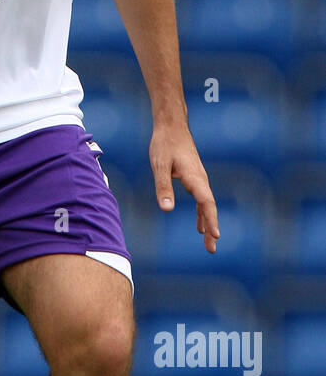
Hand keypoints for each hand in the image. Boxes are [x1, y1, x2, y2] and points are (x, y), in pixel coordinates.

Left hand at [150, 123, 218, 253]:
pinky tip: (199, 227)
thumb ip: (163, 187)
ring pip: (206, 205)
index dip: (211, 220)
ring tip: (209, 243)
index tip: (216, 236)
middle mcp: (201, 179)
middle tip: (211, 249)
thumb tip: (167, 209)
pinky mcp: (194, 178)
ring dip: (208, 224)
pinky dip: (201, 214)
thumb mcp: (159, 165)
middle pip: (209, 208)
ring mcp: (199, 179)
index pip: (206, 203)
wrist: (171, 126)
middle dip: (212, 229)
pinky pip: (201, 200)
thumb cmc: (164, 143)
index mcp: (194, 177)